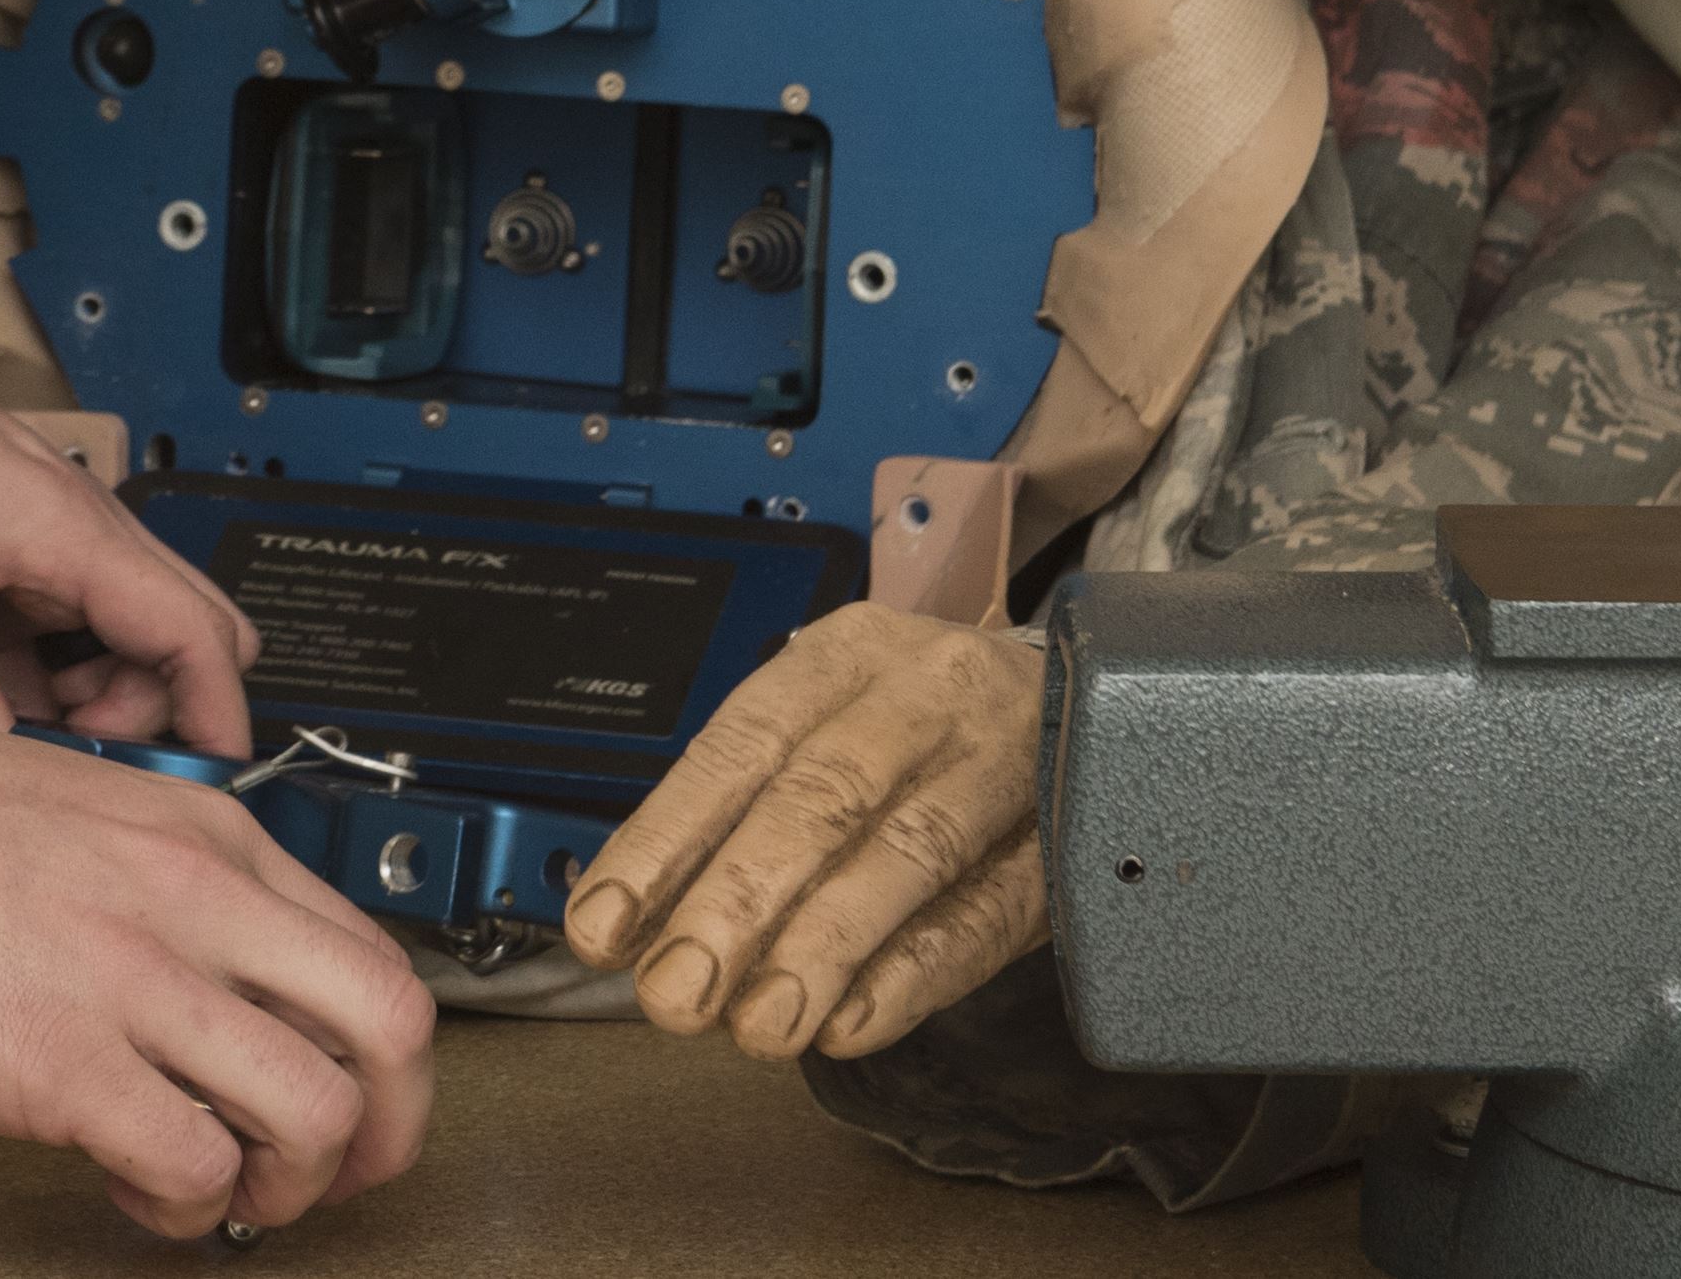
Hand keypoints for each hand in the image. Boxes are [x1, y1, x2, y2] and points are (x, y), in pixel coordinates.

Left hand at [0, 209, 259, 755]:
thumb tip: (3, 764)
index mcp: (42, 513)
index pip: (185, 621)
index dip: (215, 709)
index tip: (210, 785)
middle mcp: (48, 511)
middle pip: (167, 624)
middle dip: (151, 709)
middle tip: (72, 776)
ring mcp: (12, 521)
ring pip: (102, 626)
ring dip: (83, 694)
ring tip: (4, 754)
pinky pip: (34, 616)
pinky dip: (28, 670)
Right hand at [0, 691, 437, 1237]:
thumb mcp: (65, 803)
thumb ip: (145, 879)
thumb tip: (185, 968)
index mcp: (197, 831)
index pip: (365, 946)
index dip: (374, 1049)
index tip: (341, 1091)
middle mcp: (192, 896)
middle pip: (392, 1025)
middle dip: (391, 1124)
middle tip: (338, 1170)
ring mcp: (134, 979)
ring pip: (320, 1109)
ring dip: (294, 1185)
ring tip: (229, 1197)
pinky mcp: (63, 1062)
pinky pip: (195, 1167)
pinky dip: (186, 1209)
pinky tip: (136, 1196)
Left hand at [559, 605, 1049, 1061]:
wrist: (1075, 698)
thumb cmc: (920, 728)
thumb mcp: (829, 727)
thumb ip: (742, 816)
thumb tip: (632, 922)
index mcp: (845, 654)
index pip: (739, 744)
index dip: (666, 838)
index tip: (604, 923)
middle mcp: (925, 692)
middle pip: (822, 795)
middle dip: (737, 901)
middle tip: (676, 991)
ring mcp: (1006, 759)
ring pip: (909, 852)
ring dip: (823, 947)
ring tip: (759, 1025)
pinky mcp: (1063, 837)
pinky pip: (988, 911)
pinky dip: (914, 973)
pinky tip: (851, 1020)